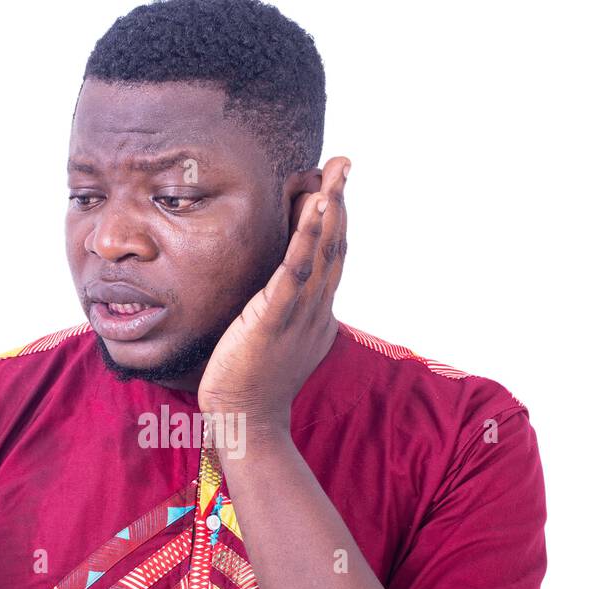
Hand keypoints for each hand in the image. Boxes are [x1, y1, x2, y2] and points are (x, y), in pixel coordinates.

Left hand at [197, 155, 349, 437]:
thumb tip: (278, 285)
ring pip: (321, 255)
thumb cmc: (252, 382)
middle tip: (343, 164)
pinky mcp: (273, 320)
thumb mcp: (275, 337)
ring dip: (329, 212)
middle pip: (335, 248)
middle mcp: (314, 310)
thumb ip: (281, 309)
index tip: (336, 185)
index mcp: (315, 313)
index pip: (332, 258)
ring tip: (333, 176)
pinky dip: (306, 238)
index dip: (336, 220)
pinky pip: (294, 273)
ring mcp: (298, 315)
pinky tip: (311, 209)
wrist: (246, 422)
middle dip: (339, 203)